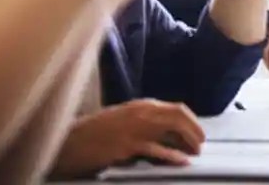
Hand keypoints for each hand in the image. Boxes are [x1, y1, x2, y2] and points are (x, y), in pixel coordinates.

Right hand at [49, 99, 203, 178]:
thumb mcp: (124, 123)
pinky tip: (181, 162)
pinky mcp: (127, 145)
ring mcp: (134, 128)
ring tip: (194, 153)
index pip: (176, 109)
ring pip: (171, 129)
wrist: (68, 143)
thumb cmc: (95, 135)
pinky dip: (172, 156)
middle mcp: (140, 112)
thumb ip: (146, 125)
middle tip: (200, 145)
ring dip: (187, 141)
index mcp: (141, 106)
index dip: (192, 121)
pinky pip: (156, 150)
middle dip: (194, 130)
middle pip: (178, 116)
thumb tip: (171, 137)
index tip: (199, 134)